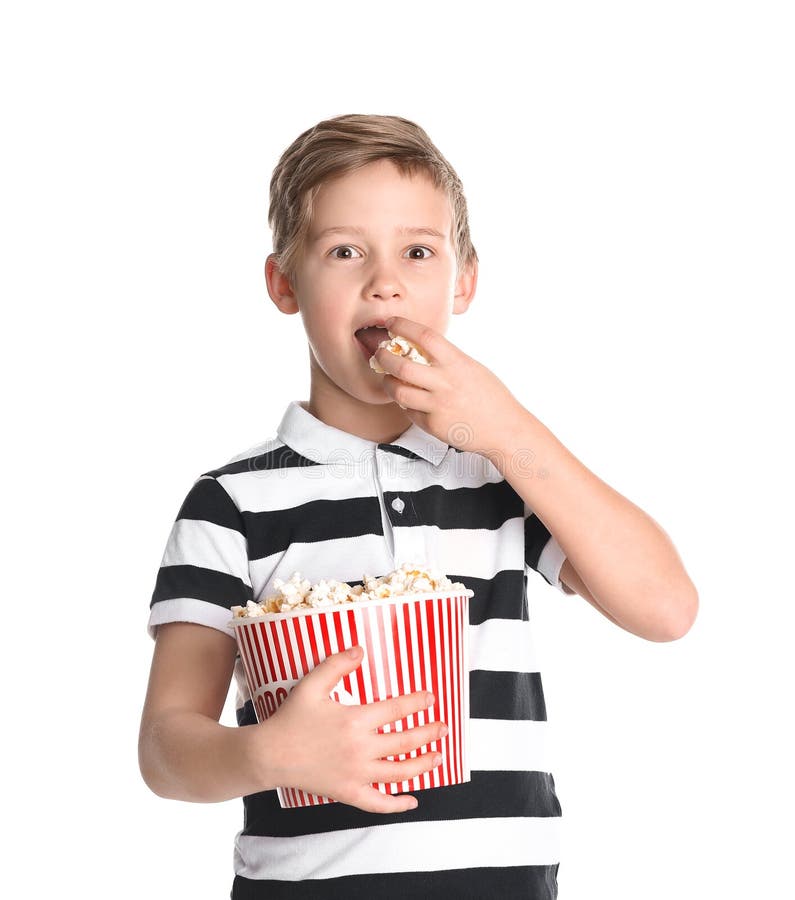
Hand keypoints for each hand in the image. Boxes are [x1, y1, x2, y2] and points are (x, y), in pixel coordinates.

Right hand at [262, 646, 445, 812]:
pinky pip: (379, 803)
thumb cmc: (290, 719)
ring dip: (423, 764)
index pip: (397, 709)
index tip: (431, 698)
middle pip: (406, 742)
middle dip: (429, 733)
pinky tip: (412, 800)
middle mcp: (361, 749)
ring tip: (438, 756)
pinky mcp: (348, 793)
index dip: (417, 702)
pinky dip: (398, 804)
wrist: (269, 755)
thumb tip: (360, 651)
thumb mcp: (312, 685)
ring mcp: (356, 774)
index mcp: (355, 720)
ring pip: (399, 772)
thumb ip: (337, 665)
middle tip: (443, 727)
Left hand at [374, 315, 526, 457]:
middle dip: (384, 357)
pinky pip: (409, 412)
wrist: (504, 429)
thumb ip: (447, 359)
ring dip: (388, 383)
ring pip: (398, 392)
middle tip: (379, 353)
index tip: (391, 323)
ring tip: (388, 379)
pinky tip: (408, 399)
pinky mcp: (433, 425)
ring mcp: (438, 406)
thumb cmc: (491, 396)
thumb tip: (419, 348)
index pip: (424, 337)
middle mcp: (446, 383)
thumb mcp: (472, 368)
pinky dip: (404, 404)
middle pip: (402, 366)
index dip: (403, 326)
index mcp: (457, 363)